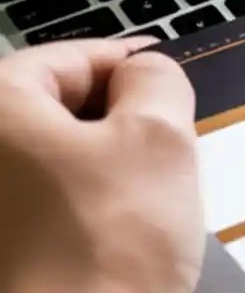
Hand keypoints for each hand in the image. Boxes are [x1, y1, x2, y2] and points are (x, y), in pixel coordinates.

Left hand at [0, 38, 203, 292]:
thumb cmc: (105, 252)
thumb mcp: (161, 137)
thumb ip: (157, 79)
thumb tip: (145, 72)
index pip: (68, 58)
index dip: (127, 63)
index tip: (162, 75)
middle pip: (54, 111)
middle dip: (114, 126)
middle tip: (159, 154)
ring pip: (50, 164)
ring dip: (97, 174)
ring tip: (137, 210)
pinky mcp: (0, 250)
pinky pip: (39, 211)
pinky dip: (75, 215)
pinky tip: (108, 243)